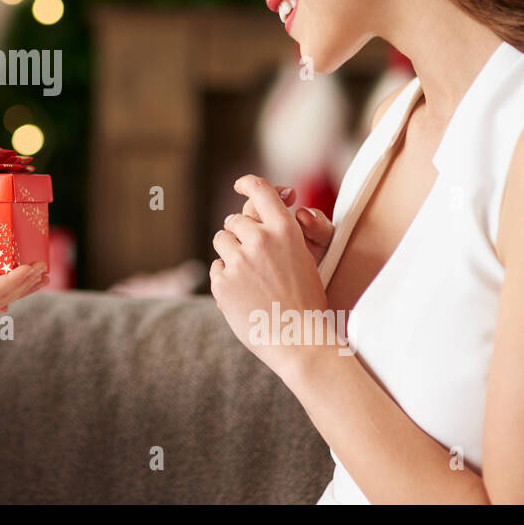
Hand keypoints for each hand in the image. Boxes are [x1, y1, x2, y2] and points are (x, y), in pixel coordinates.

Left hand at [209, 175, 334, 379]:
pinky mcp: (222, 282)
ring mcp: (238, 261)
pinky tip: (244, 295)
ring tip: (249, 276)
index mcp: (285, 230)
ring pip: (221, 241)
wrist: (300, 340)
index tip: (240, 185)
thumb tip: (268, 206)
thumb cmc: (307, 301)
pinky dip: (226, 279)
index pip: (260, 190)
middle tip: (252, 255)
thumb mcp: (304, 257)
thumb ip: (283, 231)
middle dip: (240, 233)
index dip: (247, 184)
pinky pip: (216, 269)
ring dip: (230, 253)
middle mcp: (260, 240)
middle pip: (234, 220)